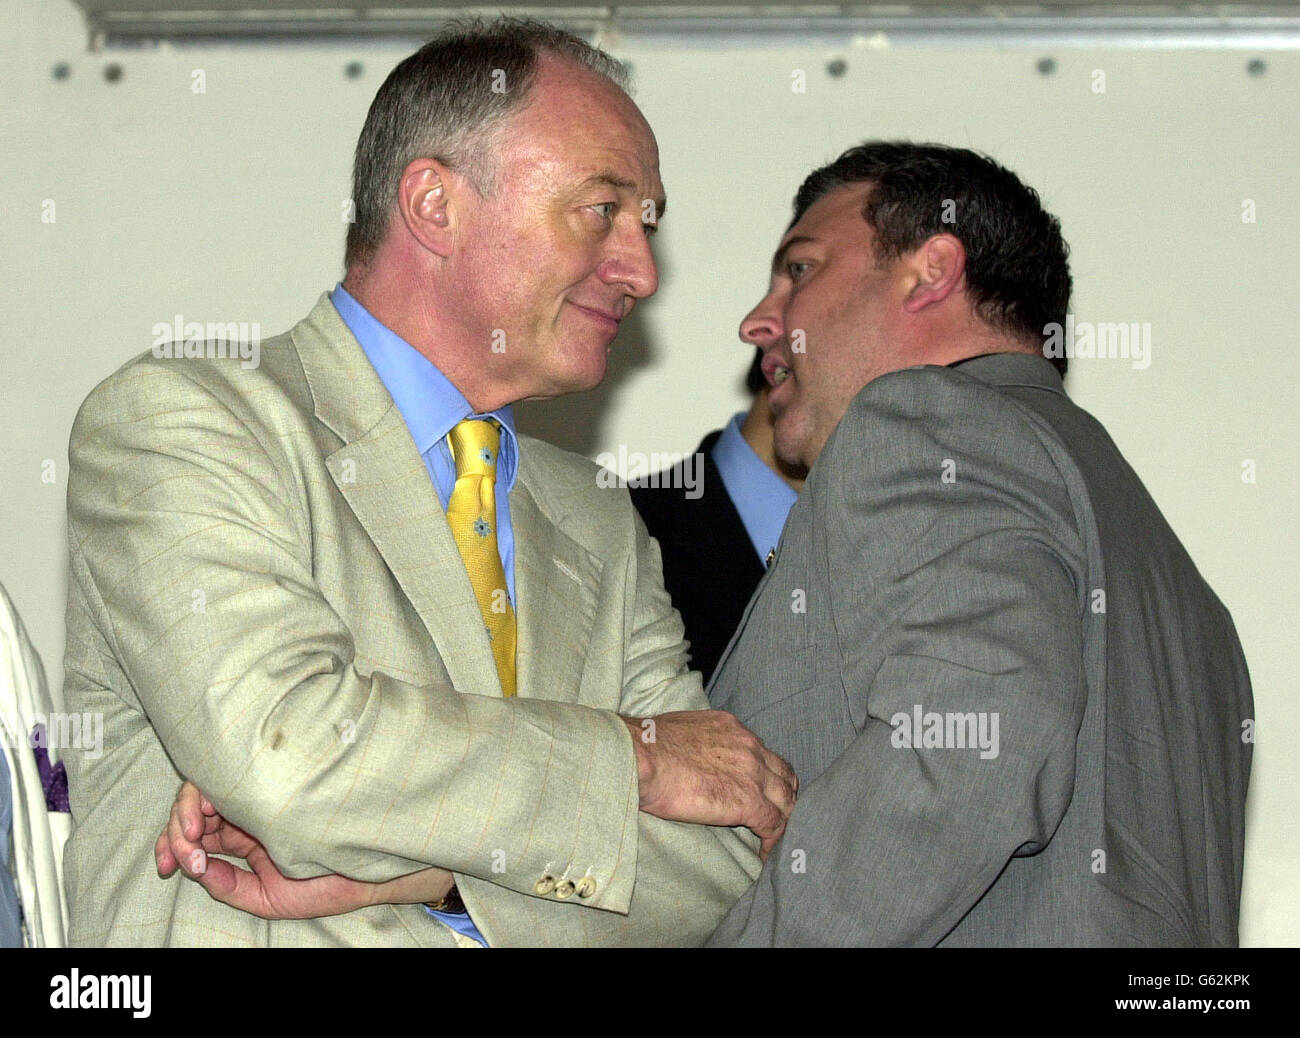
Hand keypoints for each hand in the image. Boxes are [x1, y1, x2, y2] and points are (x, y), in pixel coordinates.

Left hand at [155, 781, 454, 918]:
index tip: (167, 865)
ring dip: (188, 810)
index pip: (196, 834)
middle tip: (178, 851)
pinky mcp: (276, 777)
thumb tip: (195, 868)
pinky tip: (206, 814)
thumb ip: (231, 887)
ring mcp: (261, 792)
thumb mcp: (270, 899)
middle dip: (175, 828)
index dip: (173, 843)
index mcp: (244, 838)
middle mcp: (248, 812)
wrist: (372, 865)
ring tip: (190, 832)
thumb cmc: (329, 883)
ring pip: (209, 789)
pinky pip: (233, 775)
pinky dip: (211, 793)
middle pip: (194, 808)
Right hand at [623, 710, 797, 860]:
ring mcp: (752, 773)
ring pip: (787, 799)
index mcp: (732, 728)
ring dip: (783, 818)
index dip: (766, 774)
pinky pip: (775, 824)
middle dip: (784, 795)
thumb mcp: (682, 731)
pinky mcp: (748, 801)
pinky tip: (765, 854)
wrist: (641, 756)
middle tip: (775, 816)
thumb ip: (699, 743)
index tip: (759, 791)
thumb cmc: (646, 746)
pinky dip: (774, 840)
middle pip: (784, 774)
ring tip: (772, 838)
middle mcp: (749, 746)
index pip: (762, 753)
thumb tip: (690, 758)